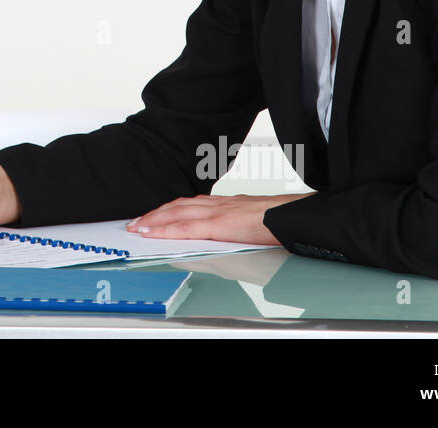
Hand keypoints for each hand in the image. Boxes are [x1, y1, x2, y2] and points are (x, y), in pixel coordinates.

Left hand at [125, 192, 315, 246]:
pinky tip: (154, 233)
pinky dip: (167, 229)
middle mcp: (221, 204)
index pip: (191, 204)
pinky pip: (188, 227)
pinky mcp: (222, 224)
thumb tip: (232, 234)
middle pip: (179, 206)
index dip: (170, 209)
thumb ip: (241, 224)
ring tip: (139, 227)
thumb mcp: (257, 220)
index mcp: (229, 204)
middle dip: (156, 213)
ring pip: (178, 213)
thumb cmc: (284, 219)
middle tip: (136, 222)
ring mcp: (220, 212)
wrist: (301, 216)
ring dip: (155, 219)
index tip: (154, 215)